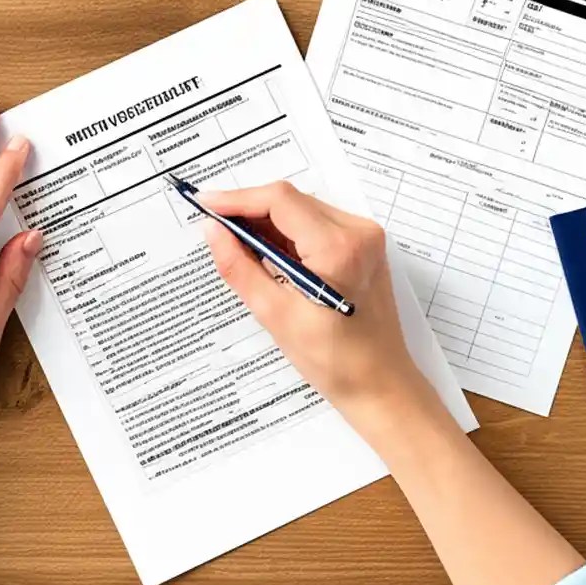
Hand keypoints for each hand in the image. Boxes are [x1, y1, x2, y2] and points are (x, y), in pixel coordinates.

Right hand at [198, 182, 445, 434]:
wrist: (380, 384)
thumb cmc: (334, 361)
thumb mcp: (276, 315)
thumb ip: (240, 268)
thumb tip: (213, 231)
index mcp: (339, 247)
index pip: (280, 201)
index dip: (237, 199)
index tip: (206, 205)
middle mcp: (359, 232)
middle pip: (291, 201)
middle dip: (250, 211)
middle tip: (215, 228)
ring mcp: (365, 238)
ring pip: (303, 210)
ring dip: (268, 223)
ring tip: (237, 245)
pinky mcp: (364, 247)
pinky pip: (318, 226)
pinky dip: (289, 235)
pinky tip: (268, 255)